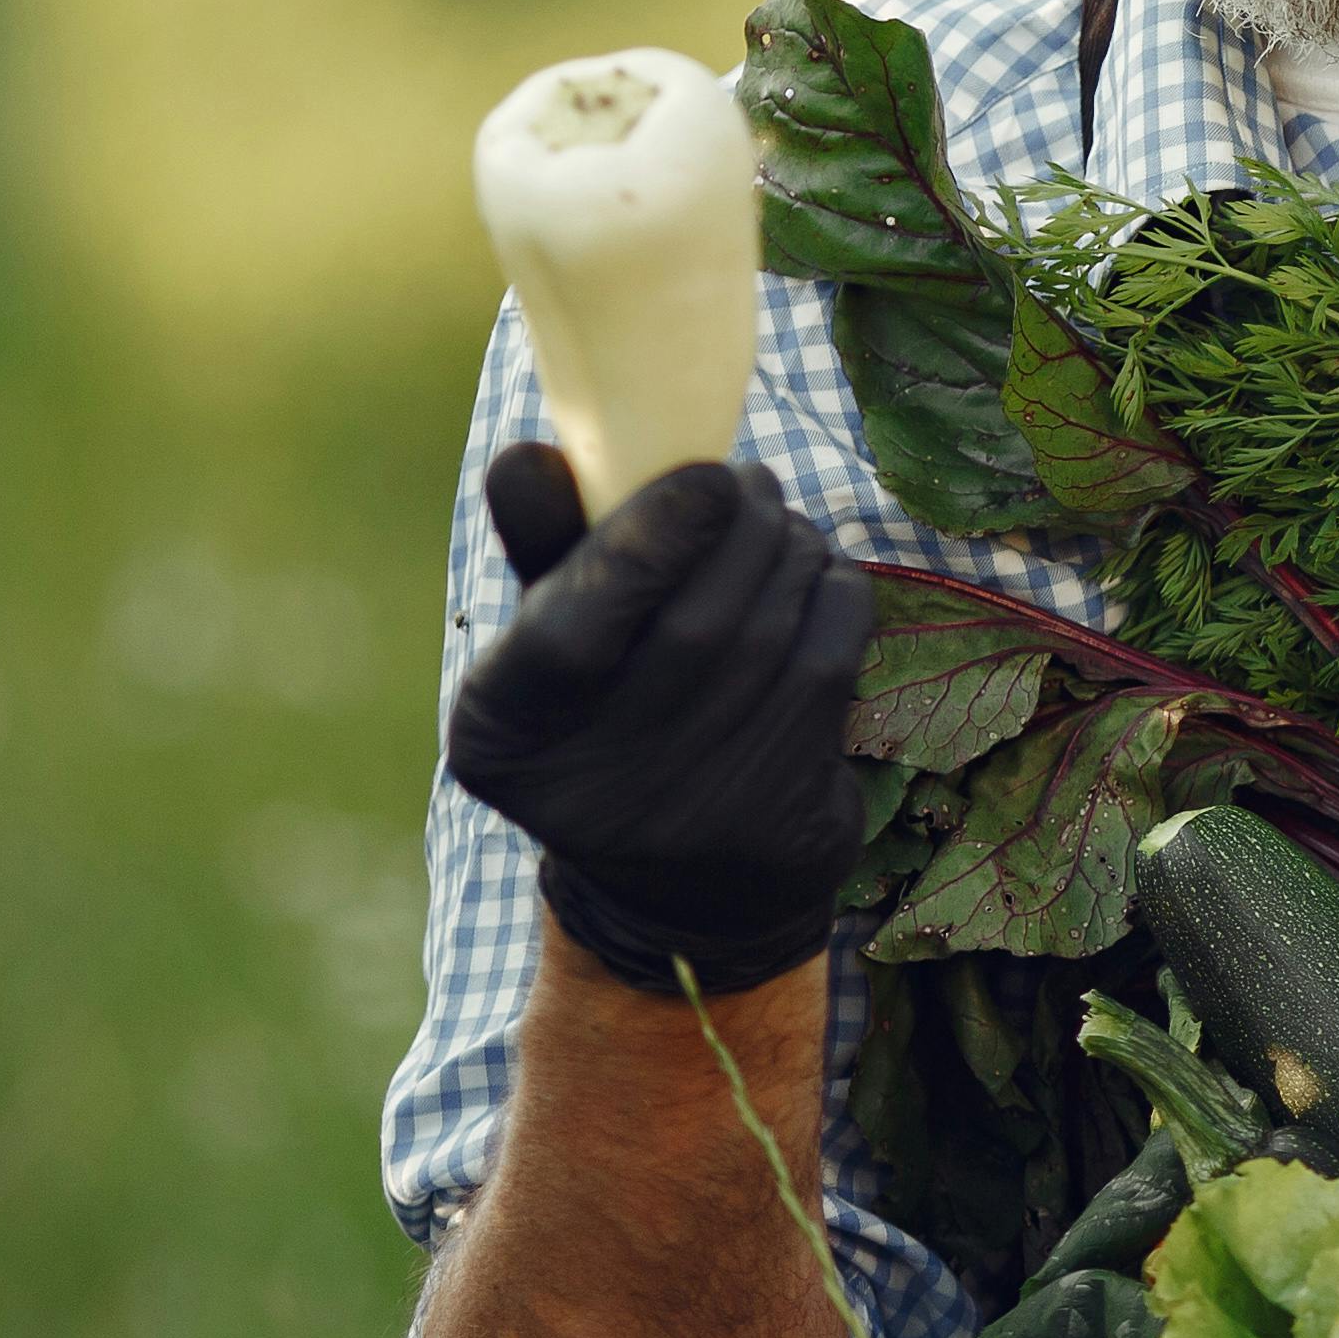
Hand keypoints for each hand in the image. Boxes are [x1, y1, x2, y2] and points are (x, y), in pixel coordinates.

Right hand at [446, 448, 874, 1001]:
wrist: (684, 882)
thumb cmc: (609, 712)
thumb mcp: (554, 639)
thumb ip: (545, 547)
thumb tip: (528, 455)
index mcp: (503, 733)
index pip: (571, 630)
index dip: (647, 541)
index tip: (706, 474)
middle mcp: (591, 791)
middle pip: (693, 626)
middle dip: (740, 530)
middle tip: (751, 481)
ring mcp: (692, 817)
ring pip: (771, 638)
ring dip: (791, 553)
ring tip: (780, 522)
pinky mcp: (780, 825)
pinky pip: (828, 668)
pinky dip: (834, 599)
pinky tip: (817, 576)